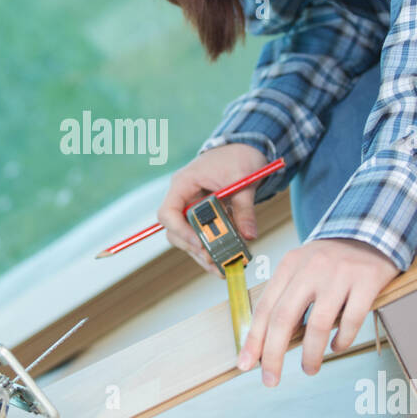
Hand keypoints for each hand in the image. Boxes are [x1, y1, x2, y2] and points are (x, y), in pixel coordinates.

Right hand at [157, 143, 268, 274]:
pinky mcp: (205, 218)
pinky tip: (228, 262)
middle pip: (176, 232)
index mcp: (184, 184)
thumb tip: (248, 235)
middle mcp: (184, 199)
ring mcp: (193, 210)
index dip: (180, 231)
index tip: (200, 243)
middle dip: (194, 249)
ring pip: (189, 240)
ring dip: (204, 256)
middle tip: (214, 261)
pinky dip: (215, 250)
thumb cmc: (238, 157)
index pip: (168, 212)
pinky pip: (204, 238)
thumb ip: (244, 208)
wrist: (244, 148)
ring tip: (223, 269)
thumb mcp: (243, 180)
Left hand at [237, 238, 400, 383]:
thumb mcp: (303, 267)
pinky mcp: (367, 280)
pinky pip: (352, 319)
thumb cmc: (331, 259)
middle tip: (270, 380)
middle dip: (273, 354)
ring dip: (311, 354)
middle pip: (284, 318)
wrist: (372, 230)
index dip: (254, 339)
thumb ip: (287, 296)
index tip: (246, 364)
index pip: (265, 307)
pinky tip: (336, 348)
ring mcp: (340, 274)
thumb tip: (268, 340)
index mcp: (290, 265)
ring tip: (309, 369)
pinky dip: (342, 340)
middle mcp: (312, 268)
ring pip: (319, 324)